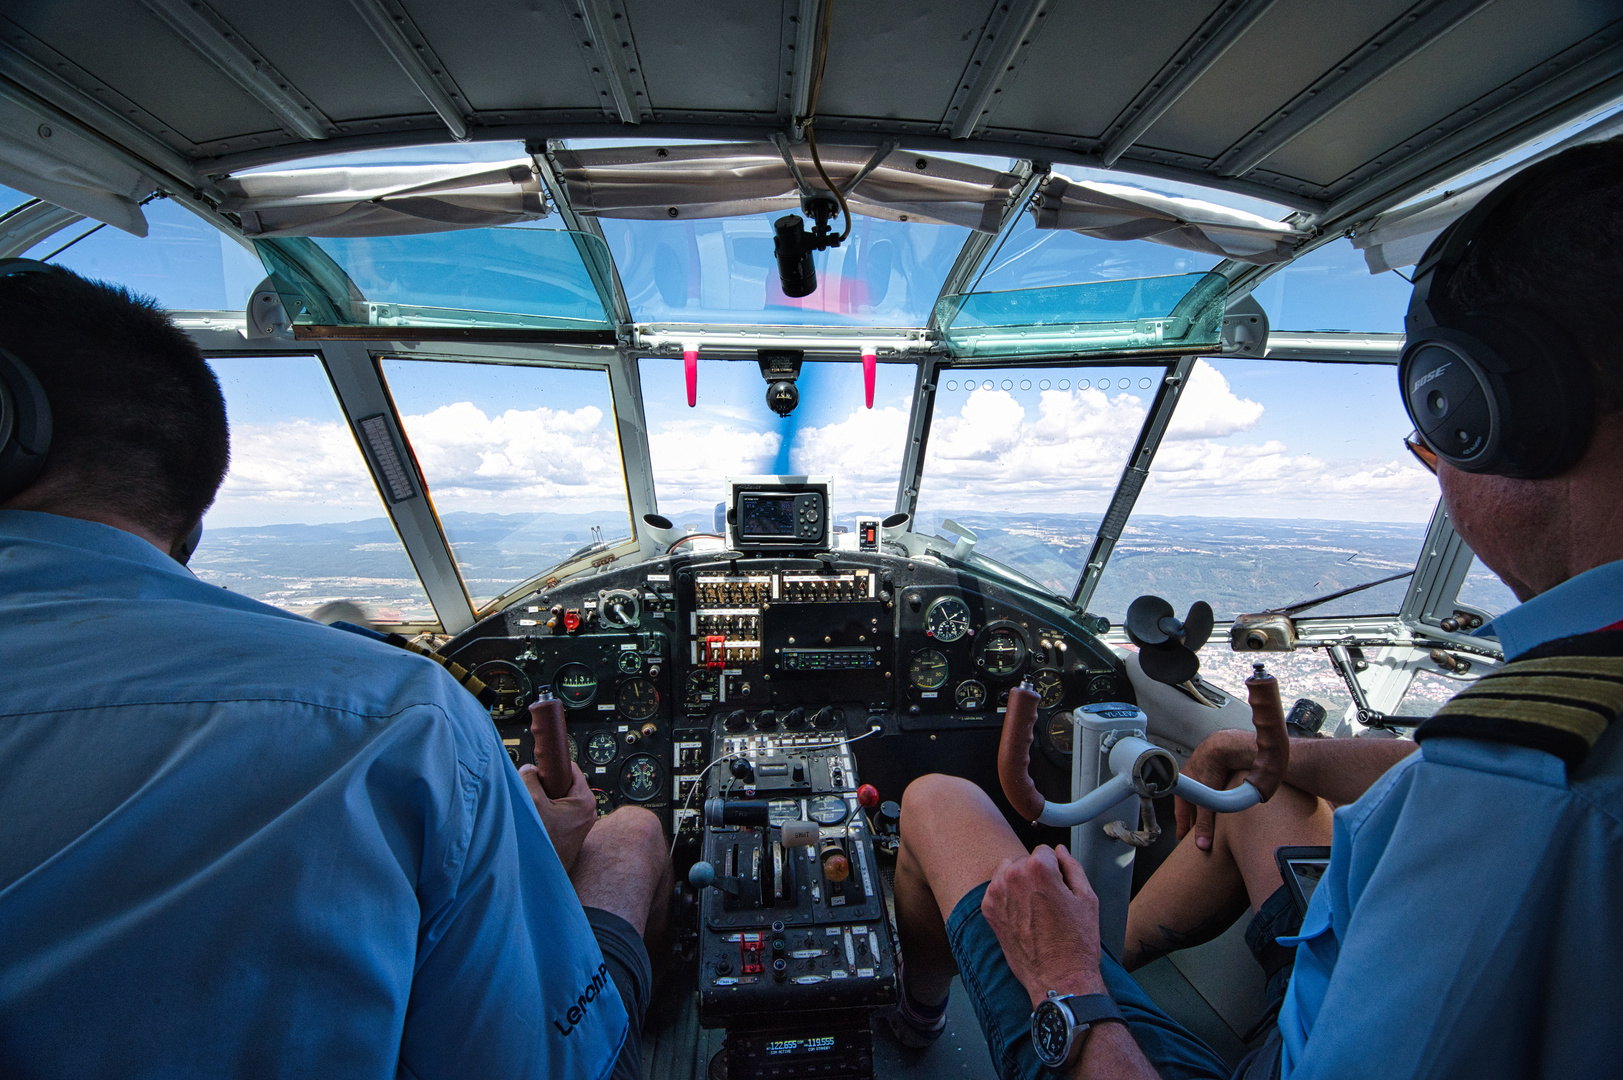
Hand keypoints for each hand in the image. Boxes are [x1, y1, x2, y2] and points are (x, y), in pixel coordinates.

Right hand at [519, 759, 595, 872]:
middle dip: (543, 785)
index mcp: (584, 800)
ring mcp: (578, 823)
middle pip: (561, 783)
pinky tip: (534, 822)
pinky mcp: (569, 832)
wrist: (541, 878)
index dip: (551, 765)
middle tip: (532, 795)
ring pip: (556, 798)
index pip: (569, 767)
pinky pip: (555, 813)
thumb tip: (529, 769)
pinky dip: (543, 813)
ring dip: (541, 801)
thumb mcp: (533, 803)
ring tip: (533, 813)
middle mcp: (586, 811)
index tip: (539, 763)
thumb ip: (530, 779)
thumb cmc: (544, 845)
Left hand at [980, 845, 1106, 1007]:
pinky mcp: (989, 910)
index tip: (1060, 885)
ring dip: (1020, 883)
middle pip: (1025, 860)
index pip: (1044, 850)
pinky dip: (1008, 897)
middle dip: (1037, 875)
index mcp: (1039, 869)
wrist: (1059, 979)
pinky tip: (1024, 916)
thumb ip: (1072, 866)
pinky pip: (997, 890)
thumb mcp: (1087, 898)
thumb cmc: (1077, 943)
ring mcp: (997, 894)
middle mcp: (1013, 876)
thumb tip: (1060, 851)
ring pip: (1009, 873)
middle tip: (1051, 901)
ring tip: (1037, 909)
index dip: (1056, 868)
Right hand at [1174, 728, 1255, 850]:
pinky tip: (1224, 798)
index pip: (1181, 810)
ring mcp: (1206, 770)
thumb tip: (1202, 844)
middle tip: (1197, 830)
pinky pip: (1215, 784)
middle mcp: (1193, 777)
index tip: (1182, 836)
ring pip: (1203, 793)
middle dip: (1194, 816)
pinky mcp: (1219, 765)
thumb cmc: (1210, 766)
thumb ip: (1205, 823)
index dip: (1183, 824)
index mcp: (1184, 785)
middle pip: (1192, 802)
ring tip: (1211, 815)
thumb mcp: (1207, 800)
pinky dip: (1217, 794)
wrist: (1225, 746)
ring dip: (1206, 804)